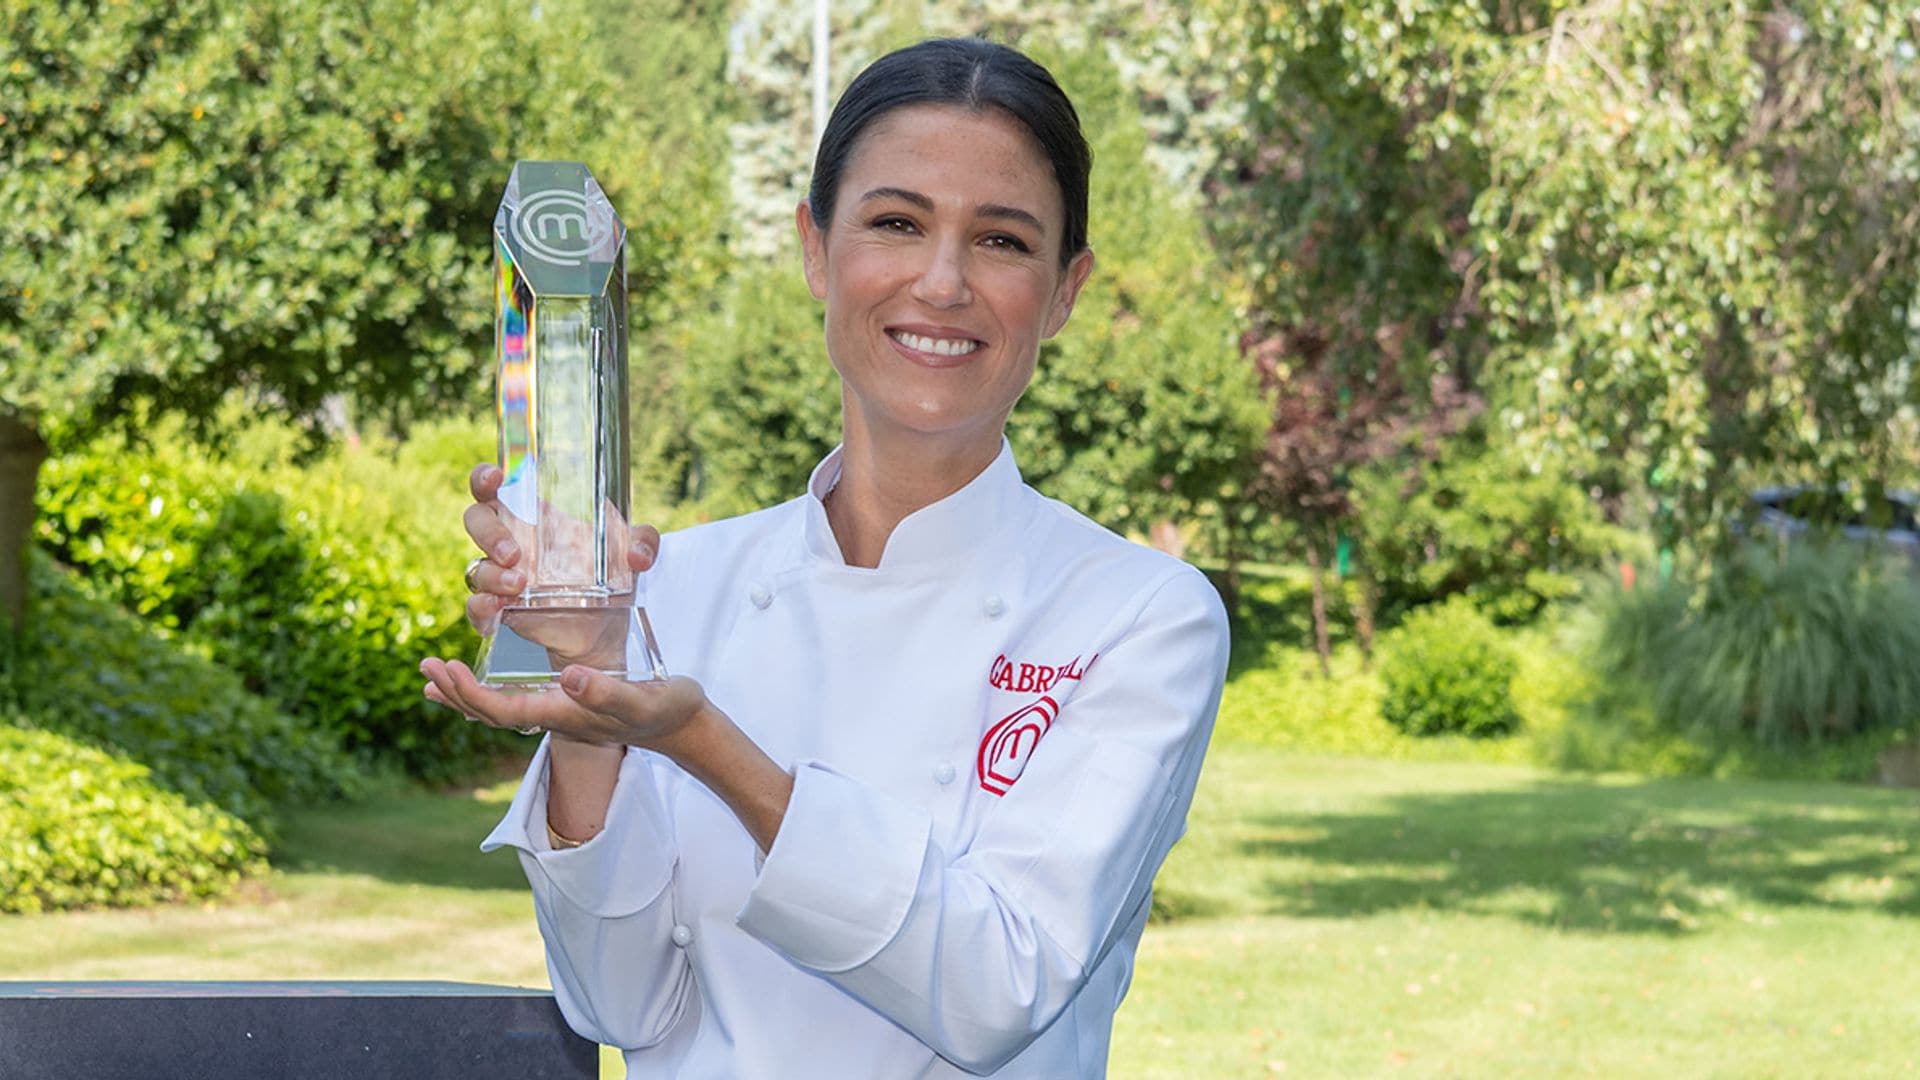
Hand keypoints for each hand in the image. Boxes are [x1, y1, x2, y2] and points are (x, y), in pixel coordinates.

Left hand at [420, 656, 712, 750]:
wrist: (683, 723)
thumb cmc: (665, 708)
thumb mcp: (640, 697)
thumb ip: (606, 690)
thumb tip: (567, 677)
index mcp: (563, 714)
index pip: (501, 709)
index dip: (468, 693)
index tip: (445, 668)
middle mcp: (554, 717)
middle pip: (490, 713)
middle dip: (454, 692)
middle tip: (425, 666)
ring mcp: (559, 713)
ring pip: (498, 709)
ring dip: (463, 693)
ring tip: (433, 676)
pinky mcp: (566, 704)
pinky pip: (514, 701)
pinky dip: (486, 692)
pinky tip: (476, 682)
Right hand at [462, 463, 661, 634]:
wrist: (605, 630)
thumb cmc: (610, 577)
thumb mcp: (632, 552)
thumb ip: (643, 542)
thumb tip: (637, 556)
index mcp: (533, 514)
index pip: (494, 486)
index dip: (485, 478)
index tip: (495, 479)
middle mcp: (510, 540)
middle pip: (476, 520)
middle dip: (488, 532)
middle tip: (515, 553)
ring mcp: (501, 575)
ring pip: (476, 567)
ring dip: (492, 575)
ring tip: (520, 585)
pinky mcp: (501, 609)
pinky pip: (476, 607)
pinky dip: (480, 609)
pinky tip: (498, 611)